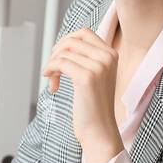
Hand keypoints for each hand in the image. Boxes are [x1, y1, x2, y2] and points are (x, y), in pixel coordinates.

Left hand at [41, 28, 123, 162]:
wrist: (99, 130)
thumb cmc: (93, 106)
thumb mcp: (94, 76)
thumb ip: (85, 59)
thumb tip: (62, 44)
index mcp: (111, 54)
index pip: (84, 33)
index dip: (65, 42)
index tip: (59, 58)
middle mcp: (108, 57)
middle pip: (72, 40)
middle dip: (56, 52)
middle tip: (52, 69)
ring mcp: (99, 66)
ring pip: (63, 52)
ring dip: (52, 65)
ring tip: (52, 80)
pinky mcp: (87, 77)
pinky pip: (60, 63)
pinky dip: (51, 71)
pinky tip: (53, 86)